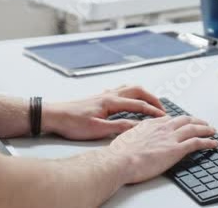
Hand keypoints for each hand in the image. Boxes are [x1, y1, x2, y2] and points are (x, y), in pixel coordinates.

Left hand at [41, 85, 166, 140]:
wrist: (54, 115)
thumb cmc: (72, 123)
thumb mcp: (97, 130)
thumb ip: (119, 127)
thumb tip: (138, 127)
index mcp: (111, 102)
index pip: (139, 105)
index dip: (153, 111)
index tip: (164, 117)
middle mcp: (109, 94)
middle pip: (137, 91)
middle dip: (152, 98)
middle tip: (162, 108)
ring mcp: (103, 94)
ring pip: (129, 88)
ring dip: (142, 94)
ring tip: (150, 102)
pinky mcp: (98, 97)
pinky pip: (120, 90)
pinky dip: (130, 93)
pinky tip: (128, 99)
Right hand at [108, 115, 217, 183]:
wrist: (121, 160)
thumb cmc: (120, 153)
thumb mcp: (127, 137)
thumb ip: (136, 134)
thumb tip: (136, 138)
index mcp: (151, 124)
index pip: (170, 119)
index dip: (179, 120)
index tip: (183, 122)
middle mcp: (163, 127)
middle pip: (185, 120)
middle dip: (196, 121)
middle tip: (203, 123)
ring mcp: (171, 137)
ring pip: (194, 128)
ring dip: (206, 129)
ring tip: (212, 130)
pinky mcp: (176, 149)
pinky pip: (197, 142)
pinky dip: (208, 141)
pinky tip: (214, 143)